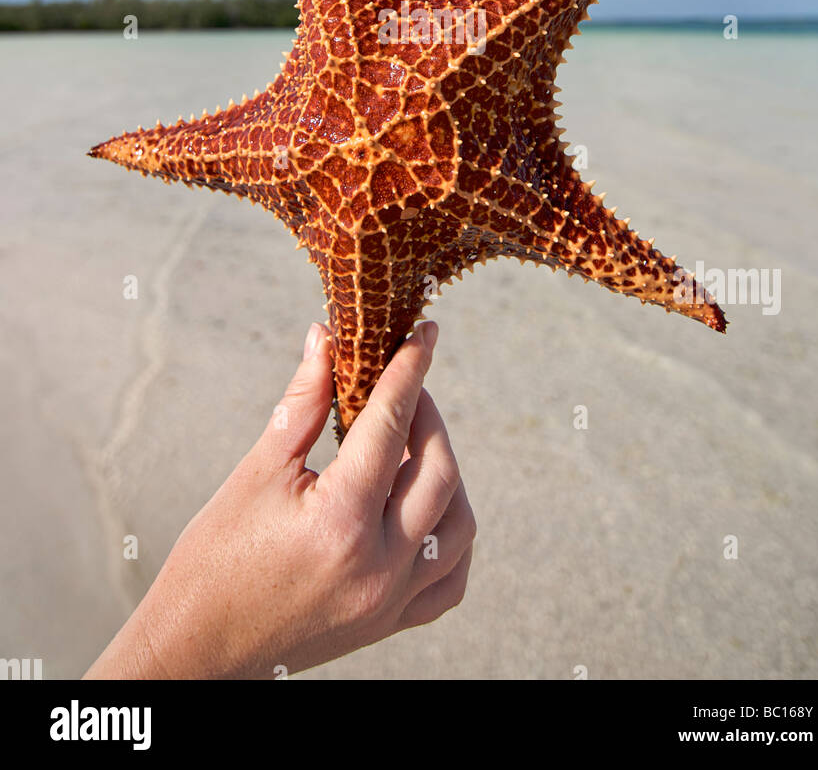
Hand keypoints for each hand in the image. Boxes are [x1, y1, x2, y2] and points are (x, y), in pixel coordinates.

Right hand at [83, 320, 475, 679]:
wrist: (196, 647)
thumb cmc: (214, 559)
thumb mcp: (257, 471)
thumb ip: (303, 402)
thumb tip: (325, 339)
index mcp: (340, 522)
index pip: (392, 426)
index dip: (410, 371)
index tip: (423, 334)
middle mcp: (378, 566)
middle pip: (438, 472)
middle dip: (428, 417)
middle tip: (405, 386)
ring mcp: (391, 602)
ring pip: (458, 525)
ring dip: (445, 474)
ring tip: (410, 443)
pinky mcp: (390, 624)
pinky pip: (450, 579)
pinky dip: (449, 534)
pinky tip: (425, 505)